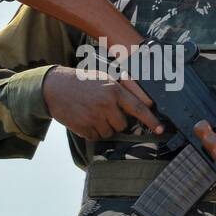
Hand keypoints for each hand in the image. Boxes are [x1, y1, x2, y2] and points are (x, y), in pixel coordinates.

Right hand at [41, 66, 164, 140]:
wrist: (55, 87)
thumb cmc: (83, 82)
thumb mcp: (105, 78)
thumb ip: (124, 90)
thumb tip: (145, 103)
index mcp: (113, 90)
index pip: (138, 108)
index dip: (151, 120)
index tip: (160, 129)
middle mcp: (106, 104)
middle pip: (122, 125)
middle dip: (115, 121)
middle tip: (103, 110)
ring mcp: (94, 117)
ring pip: (109, 133)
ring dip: (103, 127)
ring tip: (92, 113)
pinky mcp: (83, 127)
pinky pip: (96, 137)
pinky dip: (92, 131)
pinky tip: (84, 119)